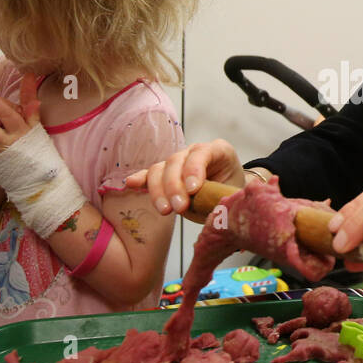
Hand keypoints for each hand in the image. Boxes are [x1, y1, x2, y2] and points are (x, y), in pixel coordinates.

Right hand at [124, 138, 244, 216]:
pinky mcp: (165, 175)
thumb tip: (214, 211)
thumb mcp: (232, 194)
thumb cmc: (232, 191)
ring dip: (158, 191)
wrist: (228, 193)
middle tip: (179, 207)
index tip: (194, 189)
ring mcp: (178, 161)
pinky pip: (150, 175)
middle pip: (176, 161)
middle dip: (175, 186)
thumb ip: (221, 197)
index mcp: (218, 151)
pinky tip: (130, 184)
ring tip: (165, 210)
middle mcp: (195, 152)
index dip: (194, 169)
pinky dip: (140, 180)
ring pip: (160, 169)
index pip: (202, 153)